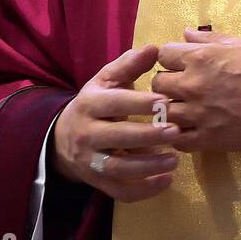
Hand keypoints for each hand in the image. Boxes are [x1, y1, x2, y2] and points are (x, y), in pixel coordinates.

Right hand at [52, 45, 181, 202]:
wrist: (64, 137)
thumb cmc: (96, 104)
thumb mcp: (106, 81)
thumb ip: (129, 66)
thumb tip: (154, 48)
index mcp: (89, 104)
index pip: (114, 103)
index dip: (138, 103)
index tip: (164, 101)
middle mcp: (86, 133)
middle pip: (116, 137)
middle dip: (147, 135)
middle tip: (175, 131)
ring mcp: (90, 161)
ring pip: (118, 168)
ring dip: (148, 166)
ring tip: (175, 159)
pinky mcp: (98, 183)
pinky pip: (120, 191)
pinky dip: (144, 190)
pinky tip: (166, 180)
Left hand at [151, 28, 240, 152]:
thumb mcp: (240, 44)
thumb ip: (208, 38)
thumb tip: (185, 33)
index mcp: (199, 57)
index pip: (163, 55)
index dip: (170, 60)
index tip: (179, 66)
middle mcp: (192, 84)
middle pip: (157, 84)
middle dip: (166, 84)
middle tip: (180, 88)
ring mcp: (197, 113)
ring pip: (163, 112)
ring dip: (170, 110)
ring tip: (184, 110)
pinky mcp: (207, 139)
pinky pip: (177, 139)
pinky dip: (179, 135)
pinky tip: (189, 130)